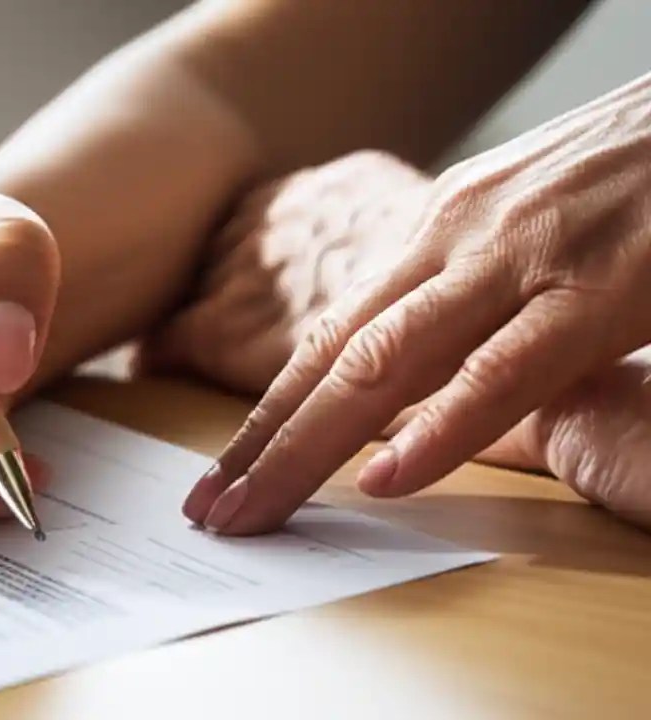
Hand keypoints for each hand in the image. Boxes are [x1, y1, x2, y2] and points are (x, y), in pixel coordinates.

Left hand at [184, 72, 650, 534]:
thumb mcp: (524, 225)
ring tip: (254, 511)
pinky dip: (439, 429)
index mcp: (438, 230)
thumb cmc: (631, 175)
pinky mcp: (595, 289)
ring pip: (386, 366)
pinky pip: (501, 371)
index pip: (333, 335)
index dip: (272, 409)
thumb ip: (466, 293)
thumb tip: (423, 372)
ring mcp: (518, 262)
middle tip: (211, 511)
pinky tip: (386, 478)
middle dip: (263, 442)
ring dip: (307, 447)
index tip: (229, 469)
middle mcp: (455, 241)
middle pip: (334, 359)